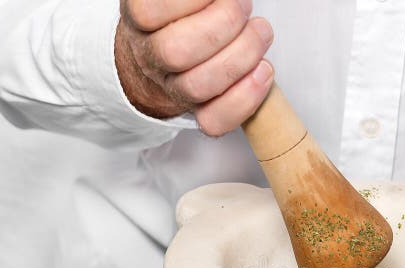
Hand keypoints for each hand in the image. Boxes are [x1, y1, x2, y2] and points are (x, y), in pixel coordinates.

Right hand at [114, 0, 273, 135]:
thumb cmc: (188, 12)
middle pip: (176, 52)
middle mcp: (150, 55)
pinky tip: (264, 70)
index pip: (149, 11)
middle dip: (223, 25)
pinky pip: (215, 120)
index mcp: (140, 17)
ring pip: (199, 86)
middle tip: (242, 7)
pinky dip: (246, 98)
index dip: (192, 0)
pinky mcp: (199, 112)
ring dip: (243, 56)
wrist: (174, 49)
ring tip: (261, 31)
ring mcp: (173, 87)